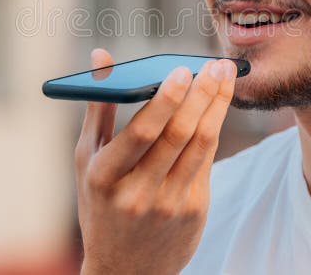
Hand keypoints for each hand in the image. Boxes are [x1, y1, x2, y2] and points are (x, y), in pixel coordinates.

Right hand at [74, 48, 237, 274]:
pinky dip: (214, 126)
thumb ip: (96, 106)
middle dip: (202, 94)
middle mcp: (137, 193)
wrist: (124, 269)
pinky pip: (207, 160)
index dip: (166, 99)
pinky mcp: (193, 210)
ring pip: (201, 144)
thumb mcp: (86, 159)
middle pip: (179, 134)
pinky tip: (218, 104)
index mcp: (104, 176)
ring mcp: (169, 204)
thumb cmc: (100, 202)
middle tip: (216, 64)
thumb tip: (100, 56)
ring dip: (217, 105)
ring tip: (224, 76)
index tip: (182, 69)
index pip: (142, 133)